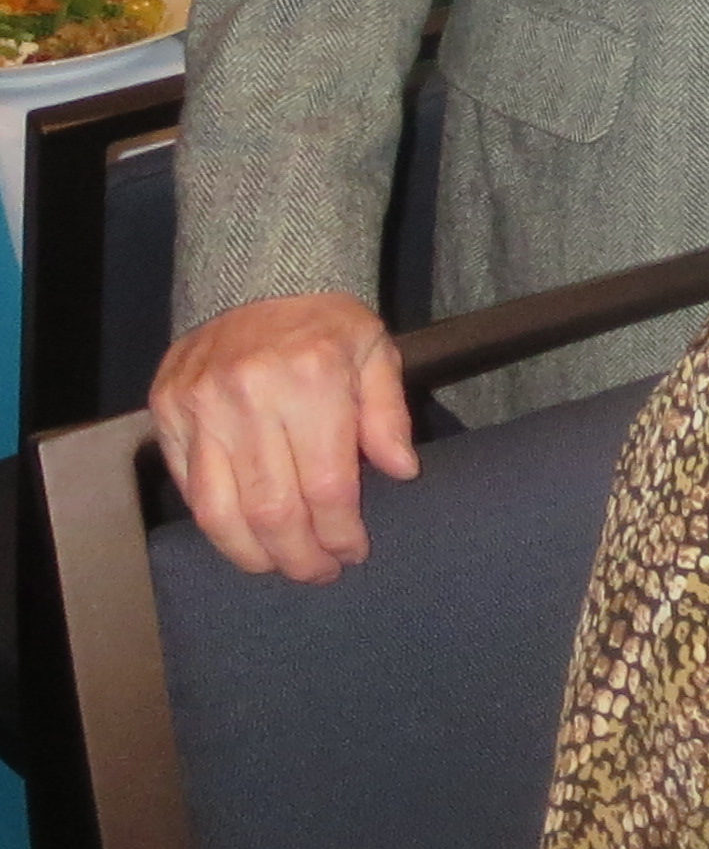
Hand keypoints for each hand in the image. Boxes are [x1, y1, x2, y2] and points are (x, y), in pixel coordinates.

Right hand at [151, 294, 419, 582]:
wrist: (259, 276)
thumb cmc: (325, 320)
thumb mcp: (375, 351)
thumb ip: (388, 413)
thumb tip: (400, 471)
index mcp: (312, 379)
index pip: (327, 485)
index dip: (341, 531)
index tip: (354, 551)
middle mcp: (251, 396)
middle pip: (273, 509)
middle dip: (300, 556)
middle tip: (319, 572)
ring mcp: (201, 406)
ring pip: (220, 511)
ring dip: (253, 554)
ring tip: (279, 566)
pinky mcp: (167, 413)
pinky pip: (190, 487)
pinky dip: (216, 523)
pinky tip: (243, 536)